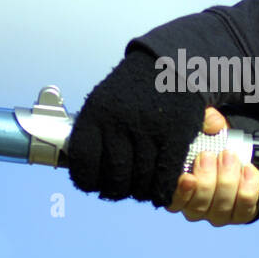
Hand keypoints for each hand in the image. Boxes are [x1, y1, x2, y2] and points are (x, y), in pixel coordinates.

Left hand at [67, 50, 205, 205]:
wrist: (170, 64)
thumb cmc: (133, 91)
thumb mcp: (103, 101)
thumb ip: (94, 134)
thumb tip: (84, 172)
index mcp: (96, 114)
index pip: (82, 162)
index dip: (86, 180)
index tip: (92, 184)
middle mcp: (120, 123)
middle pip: (114, 177)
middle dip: (115, 191)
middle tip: (119, 189)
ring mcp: (149, 130)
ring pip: (141, 182)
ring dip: (139, 192)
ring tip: (140, 189)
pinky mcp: (176, 135)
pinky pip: (165, 177)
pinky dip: (161, 191)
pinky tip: (158, 190)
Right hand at [164, 107, 258, 225]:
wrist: (234, 149)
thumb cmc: (210, 138)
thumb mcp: (202, 126)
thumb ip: (202, 121)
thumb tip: (214, 122)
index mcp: (177, 190)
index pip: (173, 202)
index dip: (180, 193)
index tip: (188, 177)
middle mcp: (194, 207)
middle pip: (199, 206)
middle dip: (207, 180)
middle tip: (212, 156)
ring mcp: (216, 213)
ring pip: (220, 210)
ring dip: (227, 182)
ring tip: (230, 157)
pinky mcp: (238, 214)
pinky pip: (243, 212)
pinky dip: (248, 191)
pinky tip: (249, 171)